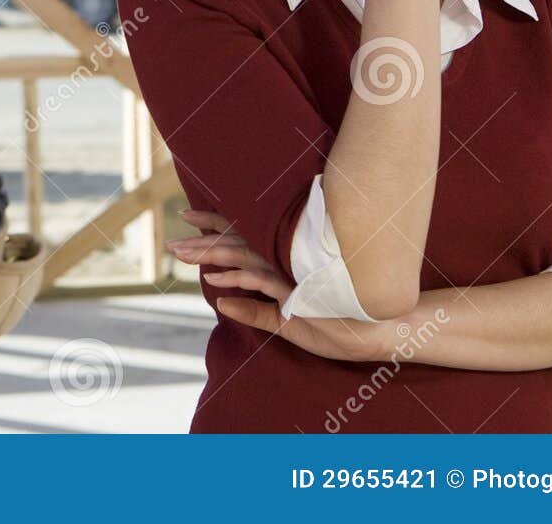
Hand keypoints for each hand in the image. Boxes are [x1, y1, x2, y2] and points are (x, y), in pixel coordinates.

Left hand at [170, 208, 394, 363]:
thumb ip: (255, 313)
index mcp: (282, 265)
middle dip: (204, 241)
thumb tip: (220, 305)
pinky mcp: (302, 288)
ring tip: (185, 255)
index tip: (187, 219)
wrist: (379, 333)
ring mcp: (293, 272)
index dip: (214, 227)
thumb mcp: (287, 324)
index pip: (243, 240)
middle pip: (238, 244)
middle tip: (173, 241)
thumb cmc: (338, 326)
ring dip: (213, 256)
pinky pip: (266, 280)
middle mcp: (285, 262)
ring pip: (246, 257)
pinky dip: (241, 278)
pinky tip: (218, 280)